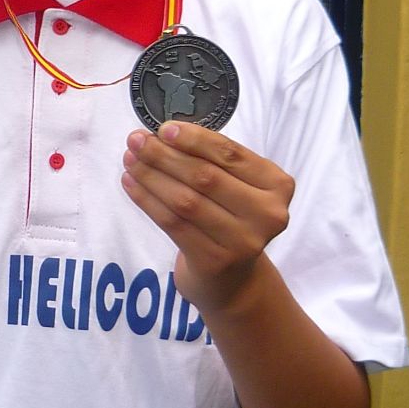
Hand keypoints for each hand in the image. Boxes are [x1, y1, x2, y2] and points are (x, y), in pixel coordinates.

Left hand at [121, 120, 294, 316]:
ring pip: (186, 200)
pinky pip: (173, 223)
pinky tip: (130, 184)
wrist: (233, 279)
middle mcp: (268, 214)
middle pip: (206, 176)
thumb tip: (162, 135)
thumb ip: (212, 160)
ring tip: (130, 160)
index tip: (163, 128)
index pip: (230, 154)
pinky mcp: (215, 261)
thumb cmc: (231, 217)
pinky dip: (147, 200)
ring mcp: (243, 241)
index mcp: (278, 185)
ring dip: (151, 176)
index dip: (194, 139)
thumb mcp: (237, 186)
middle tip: (136, 140)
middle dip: (165, 155)